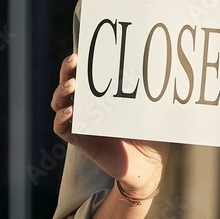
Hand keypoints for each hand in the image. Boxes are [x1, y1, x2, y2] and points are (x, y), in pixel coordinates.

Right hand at [51, 53, 168, 196]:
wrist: (149, 166)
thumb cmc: (151, 134)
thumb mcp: (150, 109)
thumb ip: (149, 94)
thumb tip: (159, 68)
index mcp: (104, 97)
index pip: (86, 75)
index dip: (80, 63)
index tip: (82, 52)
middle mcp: (89, 108)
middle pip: (68, 84)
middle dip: (67, 71)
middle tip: (74, 61)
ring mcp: (83, 123)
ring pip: (60, 104)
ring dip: (61, 93)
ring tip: (72, 86)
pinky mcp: (81, 141)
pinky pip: (63, 129)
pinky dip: (61, 119)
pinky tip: (69, 112)